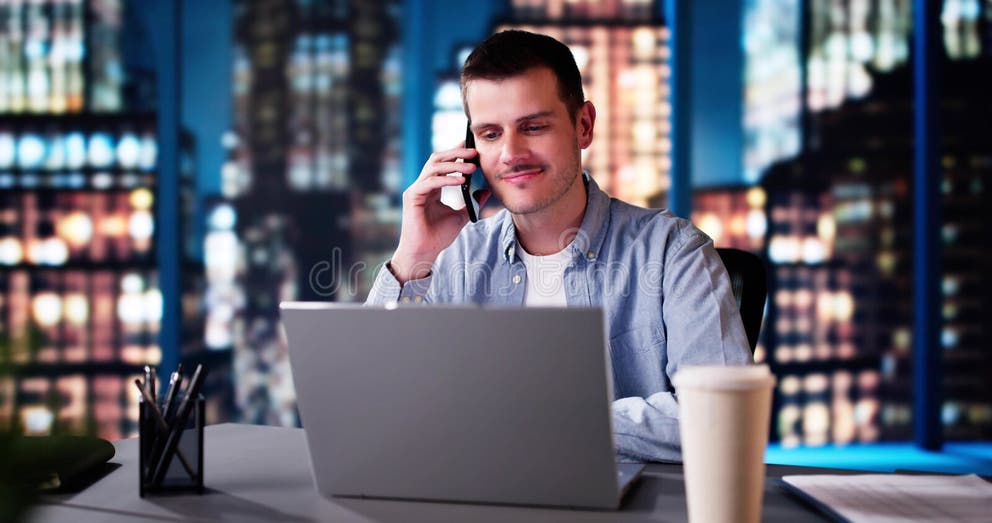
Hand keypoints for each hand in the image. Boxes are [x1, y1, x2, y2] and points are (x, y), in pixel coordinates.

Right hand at [390, 143, 490, 282]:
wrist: (424, 252)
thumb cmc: (438, 236)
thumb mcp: (461, 216)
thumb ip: (471, 203)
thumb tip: (485, 191)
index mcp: (432, 187)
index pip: (443, 163)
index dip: (457, 152)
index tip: (473, 147)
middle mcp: (422, 185)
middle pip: (437, 159)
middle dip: (456, 152)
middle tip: (475, 151)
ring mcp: (416, 189)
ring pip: (434, 167)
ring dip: (454, 165)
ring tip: (472, 167)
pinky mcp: (413, 196)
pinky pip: (430, 182)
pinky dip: (446, 179)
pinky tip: (461, 181)